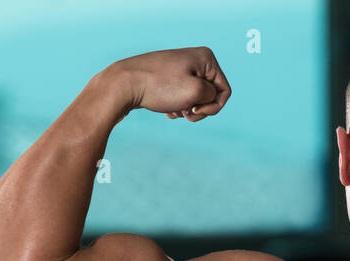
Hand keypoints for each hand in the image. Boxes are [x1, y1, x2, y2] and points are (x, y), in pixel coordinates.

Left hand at [116, 47, 230, 121]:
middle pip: (211, 95)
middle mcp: (195, 59)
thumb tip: (206, 96)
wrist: (124, 84)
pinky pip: (183, 97)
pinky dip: (178, 107)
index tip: (195, 111)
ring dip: (188, 110)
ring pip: (196, 98)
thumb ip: (213, 96)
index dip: (213, 106)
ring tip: (173, 110)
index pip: (224, 91)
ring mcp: (181, 68)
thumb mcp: (195, 92)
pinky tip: (166, 109)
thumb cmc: (159, 87)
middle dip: (200, 109)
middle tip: (184, 113)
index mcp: (206, 58)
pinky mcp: (169, 77)